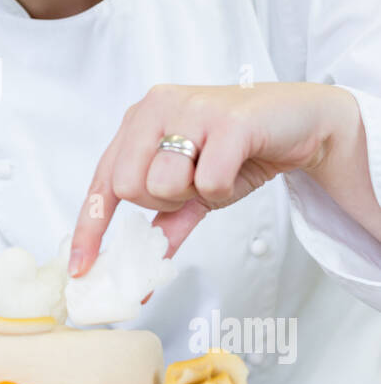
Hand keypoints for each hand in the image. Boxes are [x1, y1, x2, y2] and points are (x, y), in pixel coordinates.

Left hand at [68, 81, 346, 283]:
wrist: (300, 122)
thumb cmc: (240, 151)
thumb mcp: (194, 189)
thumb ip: (164, 224)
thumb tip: (139, 277)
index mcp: (140, 119)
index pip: (103, 180)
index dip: (91, 228)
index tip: (82, 269)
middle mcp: (157, 106)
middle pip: (129, 186)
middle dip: (162, 202)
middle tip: (194, 187)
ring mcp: (190, 108)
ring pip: (162, 184)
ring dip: (194, 194)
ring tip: (217, 172)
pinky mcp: (228, 120)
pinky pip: (206, 182)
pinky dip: (222, 188)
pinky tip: (237, 167)